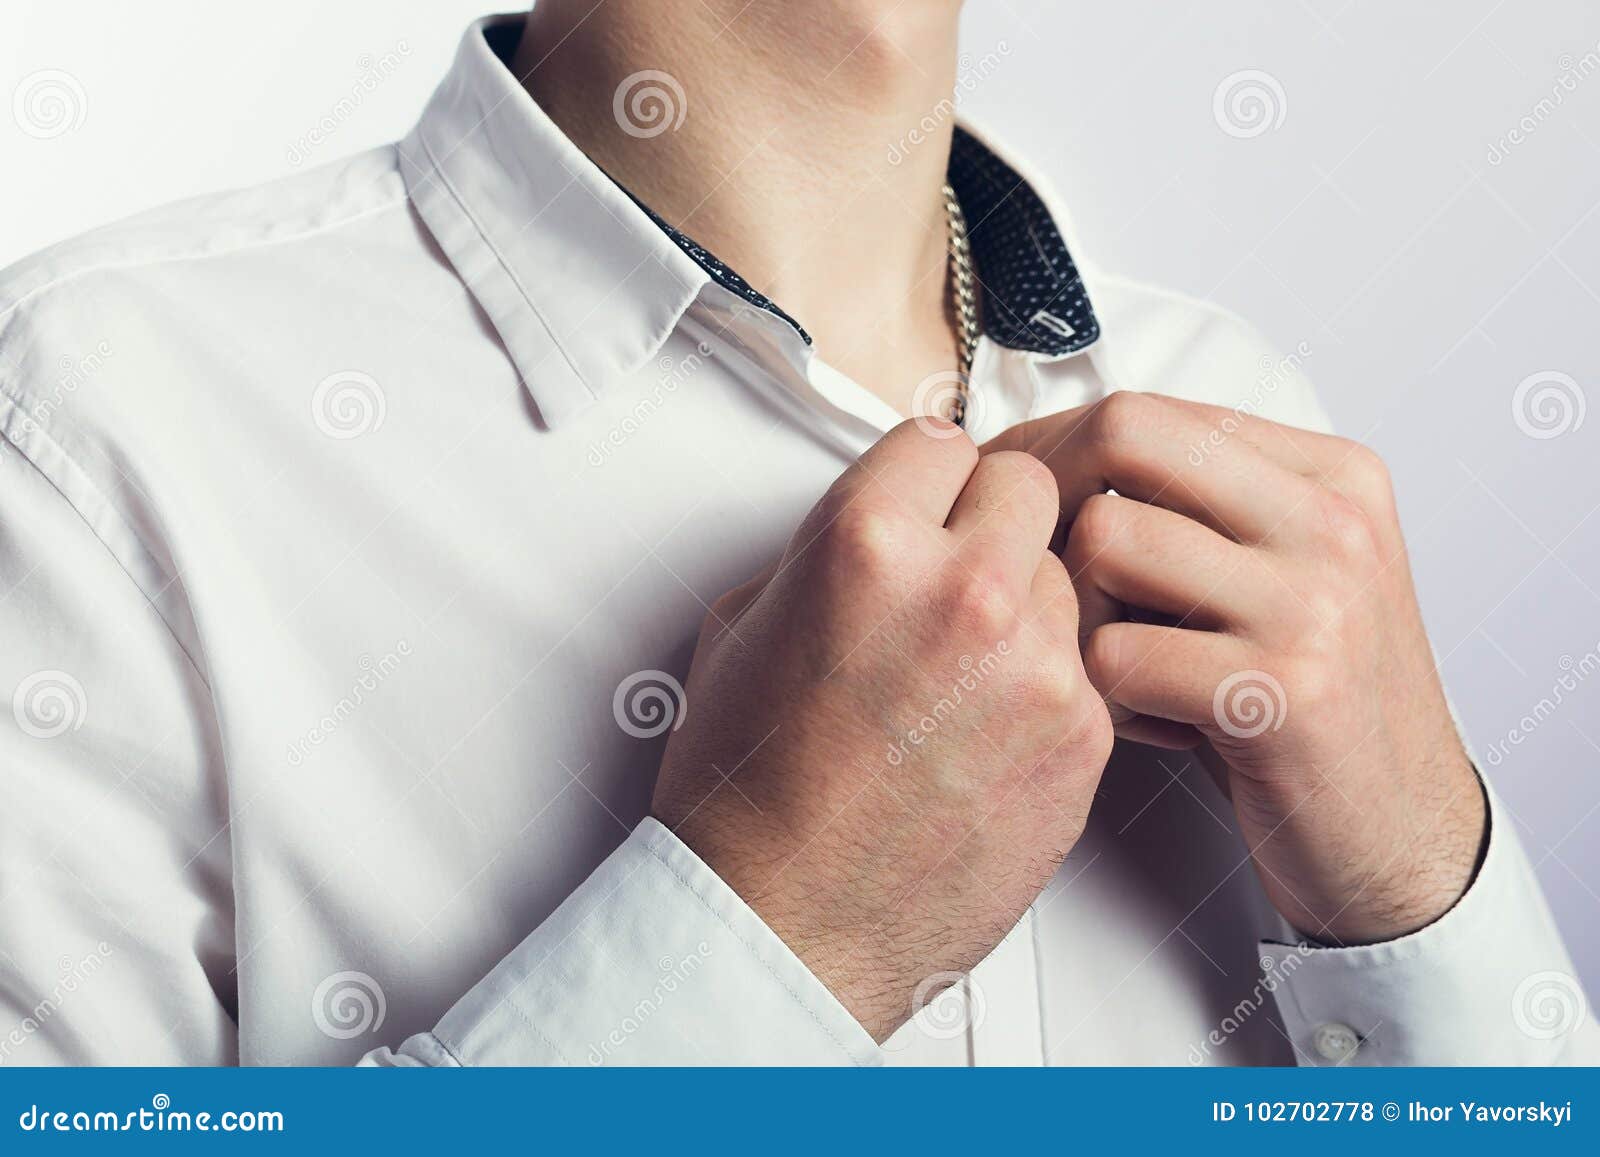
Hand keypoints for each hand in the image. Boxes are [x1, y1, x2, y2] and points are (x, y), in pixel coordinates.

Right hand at [651, 419, 1112, 1040]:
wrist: (786, 925)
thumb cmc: (748, 791)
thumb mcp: (747, 625)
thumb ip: (830, 547)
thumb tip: (889, 516)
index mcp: (868, 542)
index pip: (940, 440)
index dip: (926, 478)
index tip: (925, 504)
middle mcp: (965, 589)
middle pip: (1028, 488)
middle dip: (991, 521)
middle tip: (954, 574)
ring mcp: (1036, 665)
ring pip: (1066, 574)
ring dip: (1026, 601)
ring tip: (964, 670)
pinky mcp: (1082, 736)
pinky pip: (1084, 663)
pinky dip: (1048, 681)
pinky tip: (989, 729)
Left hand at [988, 392, 1485, 945]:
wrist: (1403, 832)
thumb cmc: (1306, 698)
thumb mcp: (1283, 571)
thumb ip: (1200, 502)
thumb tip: (1047, 448)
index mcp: (1332, 474)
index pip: (1147, 410)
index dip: (1055, 456)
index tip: (1020, 512)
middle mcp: (1332, 522)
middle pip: (1122, 440)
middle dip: (1052, 504)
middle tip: (1040, 576)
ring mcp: (1313, 603)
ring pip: (1103, 540)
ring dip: (1076, 611)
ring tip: (1120, 664)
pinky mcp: (1280, 692)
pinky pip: (1114, 654)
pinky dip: (1107, 698)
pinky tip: (1154, 725)